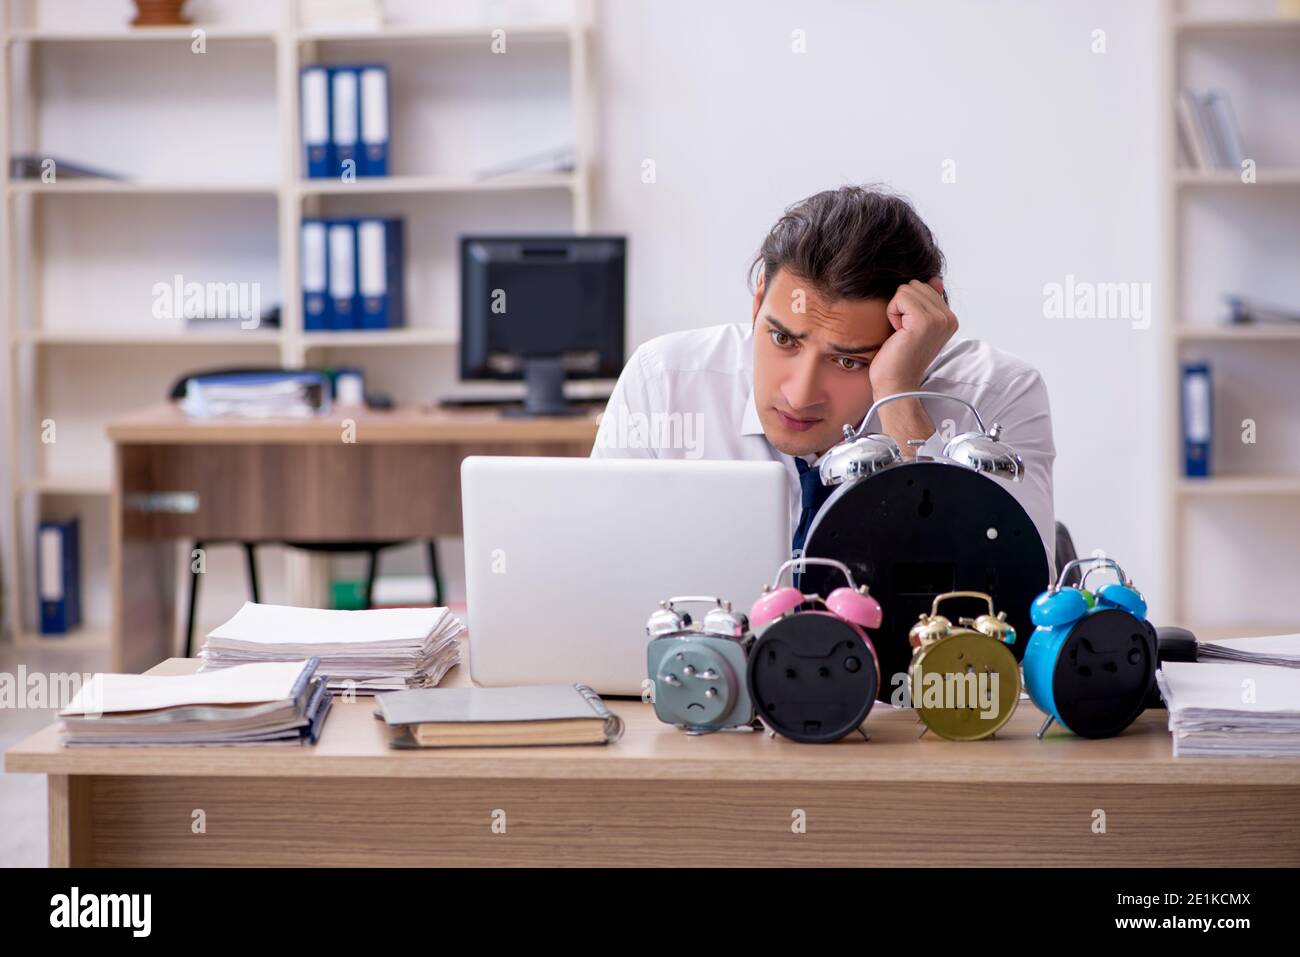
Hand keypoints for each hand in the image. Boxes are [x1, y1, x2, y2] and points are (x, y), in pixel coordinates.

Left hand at [869, 278, 957, 396]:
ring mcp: (938, 319)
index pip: (924, 287)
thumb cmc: (900, 357)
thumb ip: (928, 302)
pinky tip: (897, 332)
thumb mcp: (916, 325)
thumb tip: (936, 279)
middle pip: (915, 285)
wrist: (895, 382)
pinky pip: (900, 297)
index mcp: (950, 318)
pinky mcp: (924, 321)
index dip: (908, 306)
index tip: (910, 331)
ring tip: (901, 333)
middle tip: (903, 332)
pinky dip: (892, 313)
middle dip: (902, 305)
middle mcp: (949, 318)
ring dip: (896, 310)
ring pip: (907, 289)